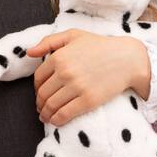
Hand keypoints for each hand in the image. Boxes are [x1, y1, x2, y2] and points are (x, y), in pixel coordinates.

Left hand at [27, 29, 147, 125]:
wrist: (127, 58)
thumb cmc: (100, 46)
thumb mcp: (74, 36)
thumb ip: (49, 42)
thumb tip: (29, 52)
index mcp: (59, 57)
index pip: (38, 78)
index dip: (37, 88)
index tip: (40, 93)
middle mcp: (65, 72)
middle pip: (43, 94)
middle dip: (39, 103)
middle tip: (41, 108)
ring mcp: (76, 87)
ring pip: (51, 105)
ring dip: (45, 114)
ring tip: (45, 116)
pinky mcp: (88, 100)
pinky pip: (65, 114)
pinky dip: (56, 120)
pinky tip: (55, 121)